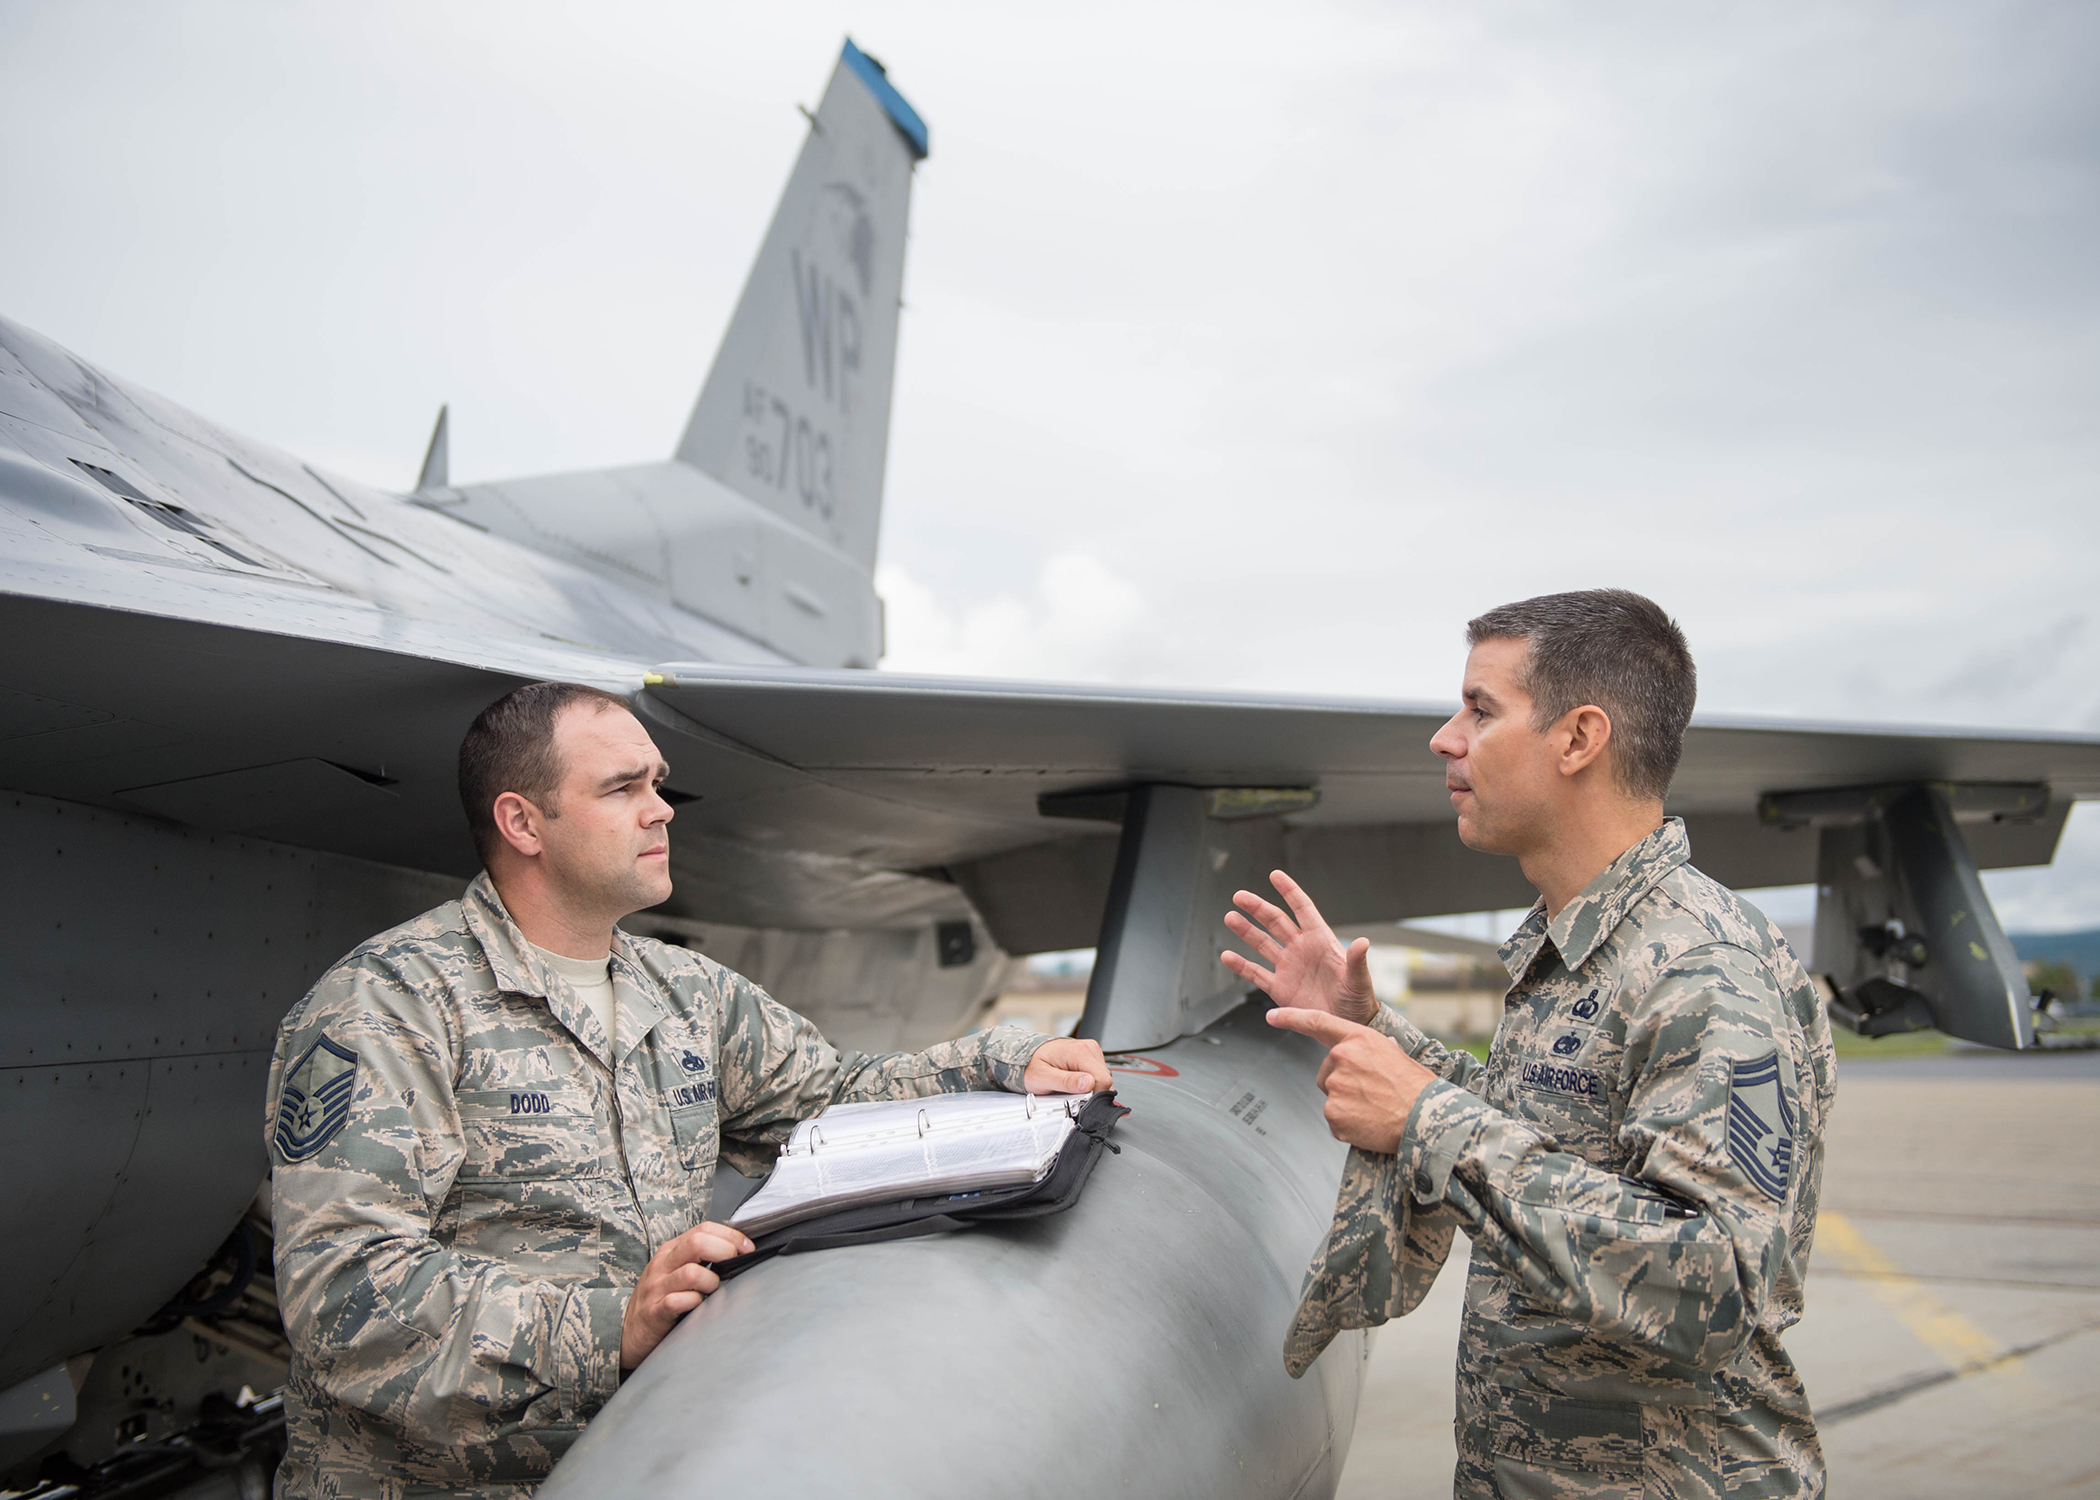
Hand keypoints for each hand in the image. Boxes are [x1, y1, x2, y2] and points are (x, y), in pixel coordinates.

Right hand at [621, 1220, 753, 1369]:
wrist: (628, 1331)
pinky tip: (698, 1306)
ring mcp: (657, 1288)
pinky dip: (695, 1303)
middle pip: (698, 1242)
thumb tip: (736, 1250)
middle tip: (735, 1264)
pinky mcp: (655, 1312)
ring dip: (712, 1282)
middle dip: (726, 1250)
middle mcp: (663, 1265)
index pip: (703, 1228)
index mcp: (670, 1251)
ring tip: (713, 1291)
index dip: (731, 1236)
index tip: (747, 1248)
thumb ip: (700, 1258)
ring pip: (692, 1273)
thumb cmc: (659, 1299)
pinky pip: (679, 1302)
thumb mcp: (675, 1271)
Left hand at [1022, 1036, 1111, 1093]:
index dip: (1092, 1095)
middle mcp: (1088, 1048)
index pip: (1103, 1080)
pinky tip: (1073, 1082)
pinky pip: (1096, 1076)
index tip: (1078, 1099)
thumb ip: (1067, 1081)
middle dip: (1090, 1092)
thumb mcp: (1043, 1078)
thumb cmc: (1030, 1065)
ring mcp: (1090, 1051)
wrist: (1025, 1055)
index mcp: (1080, 1051)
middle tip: (1069, 1093)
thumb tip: (1089, 1084)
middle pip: (1104, 1080)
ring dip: (1089, 1088)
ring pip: (1101, 1079)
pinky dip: (1087, 1083)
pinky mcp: (1089, 1057)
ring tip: (1069, 1086)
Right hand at [1221, 870, 1377, 1025]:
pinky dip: (1241, 965)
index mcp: (1321, 941)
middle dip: (1258, 908)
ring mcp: (1288, 968)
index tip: (1275, 875)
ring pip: (1262, 943)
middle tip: (1239, 896)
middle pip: (1275, 922)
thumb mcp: (1359, 980)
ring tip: (1230, 917)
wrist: (1347, 1025)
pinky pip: (1256, 973)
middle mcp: (1301, 950)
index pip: (1303, 909)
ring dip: (1246, 930)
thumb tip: (1362, 942)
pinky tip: (1228, 956)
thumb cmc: (1358, 1000)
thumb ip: (1356, 961)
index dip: (1289, 892)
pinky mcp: (1279, 988)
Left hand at [1265, 1007, 1437, 1154]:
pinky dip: (1349, 1126)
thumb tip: (1379, 1047)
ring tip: (1375, 1110)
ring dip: (1348, 1106)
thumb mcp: (1398, 1056)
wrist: (1426, 1118)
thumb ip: (1378, 1050)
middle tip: (1371, 1095)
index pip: (1317, 1023)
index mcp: (1358, 1038)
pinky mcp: (1333, 1114)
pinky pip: (1335, 1121)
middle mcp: (1342, 1058)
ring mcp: (1335, 1086)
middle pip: (1325, 1073)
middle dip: (1342, 1084)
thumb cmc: (1418, 1088)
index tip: (1272, 1016)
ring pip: (1332, 1098)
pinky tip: (1370, 1124)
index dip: (1291, 1018)